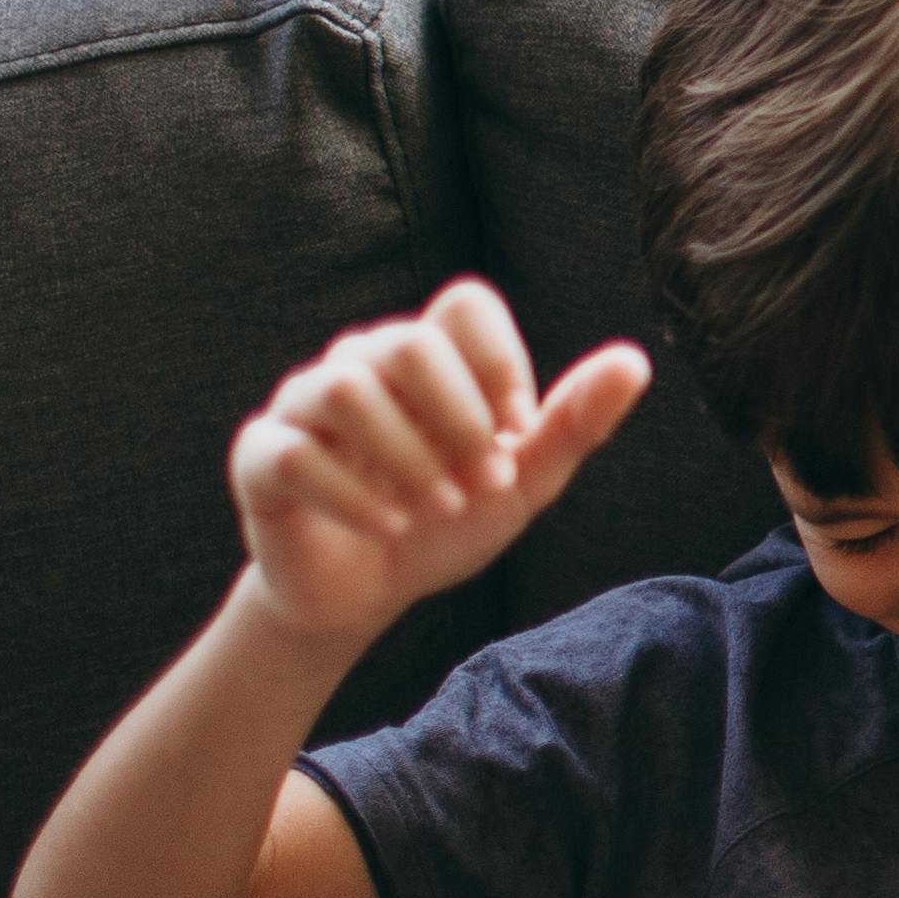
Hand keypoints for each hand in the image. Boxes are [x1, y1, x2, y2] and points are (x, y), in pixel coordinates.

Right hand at [228, 279, 649, 642]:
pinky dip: (352, 495)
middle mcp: (361, 363)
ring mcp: (303, 405)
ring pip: (343, 387)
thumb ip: (575, 423)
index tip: (516, 434)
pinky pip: (293, 452)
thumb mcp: (524, 480)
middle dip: (456, 420)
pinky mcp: (263, 457)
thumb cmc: (448, 518)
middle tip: (482, 484)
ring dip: (406, 457)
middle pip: (405, 342)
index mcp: (428, 356)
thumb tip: (635, 360)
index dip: (500, 363)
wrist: (368, 592)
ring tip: (437, 509)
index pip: (464, 305)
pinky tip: (390, 527)